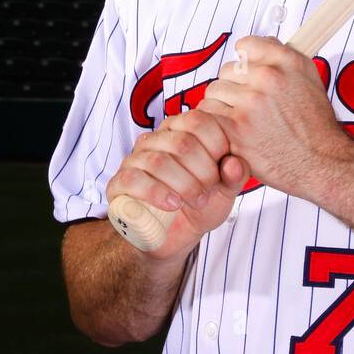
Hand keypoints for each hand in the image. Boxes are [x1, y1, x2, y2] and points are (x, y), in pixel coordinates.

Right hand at [105, 109, 246, 259]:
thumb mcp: (226, 190)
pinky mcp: (119, 183)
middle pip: (182, 142)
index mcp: (182, 130)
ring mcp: (135, 159)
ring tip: (197, 201)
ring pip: (158, 161)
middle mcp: (157, 139)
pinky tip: (173, 204)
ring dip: (184, 185)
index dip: (216, 146)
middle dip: (202, 171)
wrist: (176, 233)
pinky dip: (156, 193)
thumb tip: (234, 163)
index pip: (198, 120)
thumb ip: (235, 175)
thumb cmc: (202, 202)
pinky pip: (133, 179)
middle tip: (210, 190)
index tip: (223, 170)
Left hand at [197, 35, 351, 202]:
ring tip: (240, 122)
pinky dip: (215, 125)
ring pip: (214, 92)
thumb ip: (282, 57)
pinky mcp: (236, 128)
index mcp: (287, 62)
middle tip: (248, 107)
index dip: (245, 62)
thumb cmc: (315, 126)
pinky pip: (208, 115)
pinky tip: (230, 134)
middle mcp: (269, 78)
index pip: (246, 45)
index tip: (249, 75)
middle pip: (226, 70)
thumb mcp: (310, 78)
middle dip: (233, 88)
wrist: (322, 162)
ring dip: (222, 107)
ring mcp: (250, 103)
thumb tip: (257, 46)